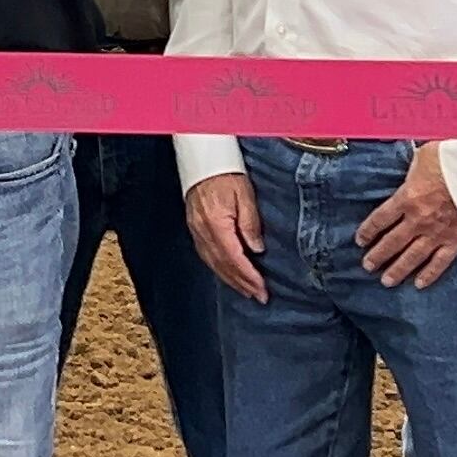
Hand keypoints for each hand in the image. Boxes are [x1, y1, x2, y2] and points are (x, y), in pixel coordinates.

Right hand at [185, 173, 267, 303]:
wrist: (204, 160)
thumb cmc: (227, 174)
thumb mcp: (245, 195)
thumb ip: (250, 224)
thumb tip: (256, 249)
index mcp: (216, 224)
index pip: (234, 258)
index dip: (248, 276)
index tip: (262, 289)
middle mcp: (203, 231)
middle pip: (223, 265)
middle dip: (241, 283)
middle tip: (258, 296)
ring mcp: (196, 230)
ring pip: (213, 263)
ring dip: (230, 279)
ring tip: (245, 290)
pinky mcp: (195, 228)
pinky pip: (206, 255)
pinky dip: (218, 268)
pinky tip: (227, 273)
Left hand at [358, 148, 456, 288]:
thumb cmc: (454, 159)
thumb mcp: (423, 156)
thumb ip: (413, 169)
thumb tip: (410, 170)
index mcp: (407, 198)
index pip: (380, 219)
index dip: (368, 232)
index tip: (361, 241)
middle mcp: (418, 219)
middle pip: (391, 243)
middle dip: (377, 256)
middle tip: (368, 266)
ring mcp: (437, 233)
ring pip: (412, 258)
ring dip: (397, 270)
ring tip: (387, 281)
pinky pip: (440, 263)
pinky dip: (429, 275)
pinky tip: (420, 284)